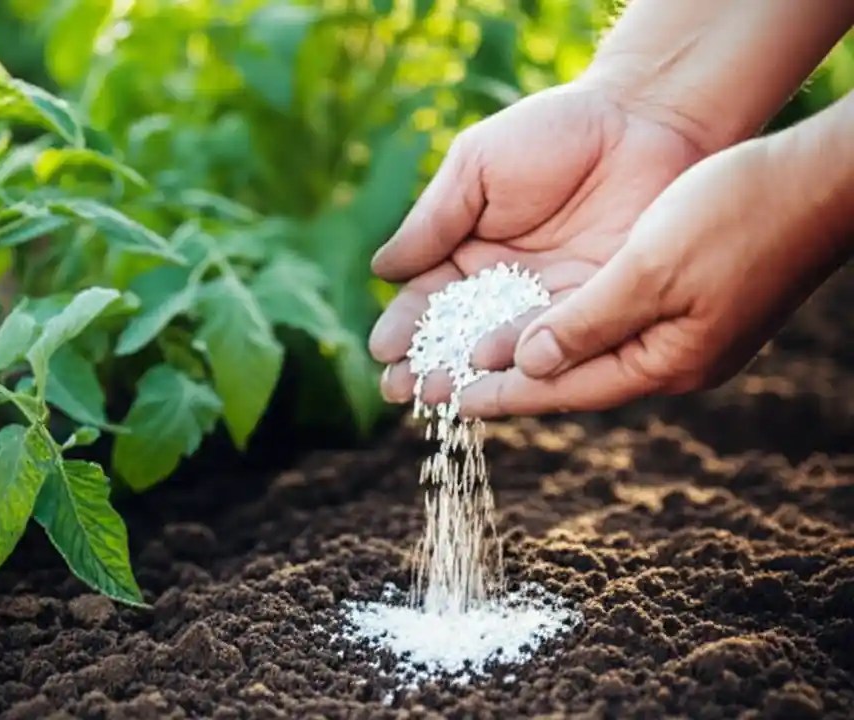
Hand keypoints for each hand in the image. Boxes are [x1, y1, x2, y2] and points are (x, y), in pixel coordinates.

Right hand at [368, 78, 707, 403]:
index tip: (384, 352)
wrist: (644, 119)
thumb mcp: (477, 167)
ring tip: (443, 395)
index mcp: (469, 253)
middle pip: (460, 336)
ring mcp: (554, 303)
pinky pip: (562, 343)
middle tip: (406, 391)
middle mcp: (507, 288)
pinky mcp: (602, 311)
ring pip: (506, 351)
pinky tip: (502, 378)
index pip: (428, 300)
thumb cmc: (552, 132)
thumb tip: (382, 271)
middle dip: (431, 364)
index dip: (405, 327)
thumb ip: (434, 220)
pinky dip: (531, 364)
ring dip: (472, 375)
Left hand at [458, 134, 852, 416]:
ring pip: (583, 355)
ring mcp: (680, 337)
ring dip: (525, 354)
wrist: (820, 180)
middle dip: (503, 382)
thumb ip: (587, 321)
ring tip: (468, 357)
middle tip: (441, 386)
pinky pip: (603, 329)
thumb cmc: (739, 213)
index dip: (503, 393)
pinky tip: (530, 321)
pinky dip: (559, 327)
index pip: (564, 389)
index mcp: (665, 363)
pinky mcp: (684, 308)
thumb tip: (527, 364)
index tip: (448, 400)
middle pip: (568, 381)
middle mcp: (670, 362)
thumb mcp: (651, 267)